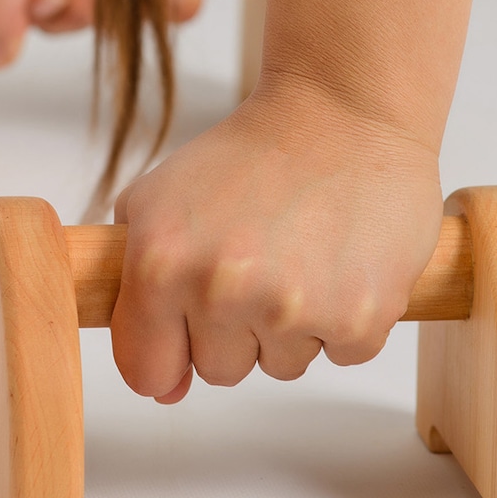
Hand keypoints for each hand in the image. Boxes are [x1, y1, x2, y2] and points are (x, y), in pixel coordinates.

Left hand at [109, 76, 443, 403]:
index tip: (191, 323)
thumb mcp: (160, 200)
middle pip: (219, 371)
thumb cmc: (255, 153)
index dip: (170, 348)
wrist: (347, 110)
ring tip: (306, 253)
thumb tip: (162, 387)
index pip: (147, 371)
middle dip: (236, 328)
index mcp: (162, 263)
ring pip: (282, 365)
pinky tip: (343, 261)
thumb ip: (136, 289)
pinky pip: (341, 353)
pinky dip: (345, 318)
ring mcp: (295, 309)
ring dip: (292, 325)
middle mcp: (224, 291)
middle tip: (262, 259)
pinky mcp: (360, 318)